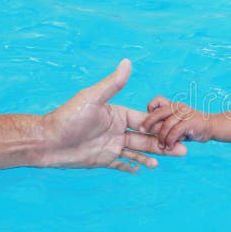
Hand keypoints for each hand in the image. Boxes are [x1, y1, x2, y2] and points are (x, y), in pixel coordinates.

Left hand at [39, 60, 186, 172]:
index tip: (176, 129)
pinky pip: (122, 164)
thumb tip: (127, 62)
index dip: (160, 125)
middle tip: (183, 149)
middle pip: (146, 137)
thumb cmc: (68, 117)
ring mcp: (110, 146)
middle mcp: (116, 130)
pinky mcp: (103, 160)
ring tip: (172, 157)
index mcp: (117, 114)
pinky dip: (133, 166)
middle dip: (164, 143)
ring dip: (154, 155)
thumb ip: (113, 83)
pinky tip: (145, 169)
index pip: (144, 120)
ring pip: (138, 151)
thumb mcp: (92, 98)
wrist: (47, 142)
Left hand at [141, 95, 210, 148]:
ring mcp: (184, 114)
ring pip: (166, 125)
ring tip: (161, 146)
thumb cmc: (194, 127)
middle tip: (143, 130)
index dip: (151, 108)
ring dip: (161, 137)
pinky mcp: (189, 122)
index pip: (158, 100)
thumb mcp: (179, 122)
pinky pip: (174, 132)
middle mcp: (178, 107)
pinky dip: (170, 141)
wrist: (213, 127)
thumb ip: (167, 124)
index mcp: (175, 106)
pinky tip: (169, 147)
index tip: (149, 118)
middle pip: (158, 112)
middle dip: (148, 122)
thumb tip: (151, 132)